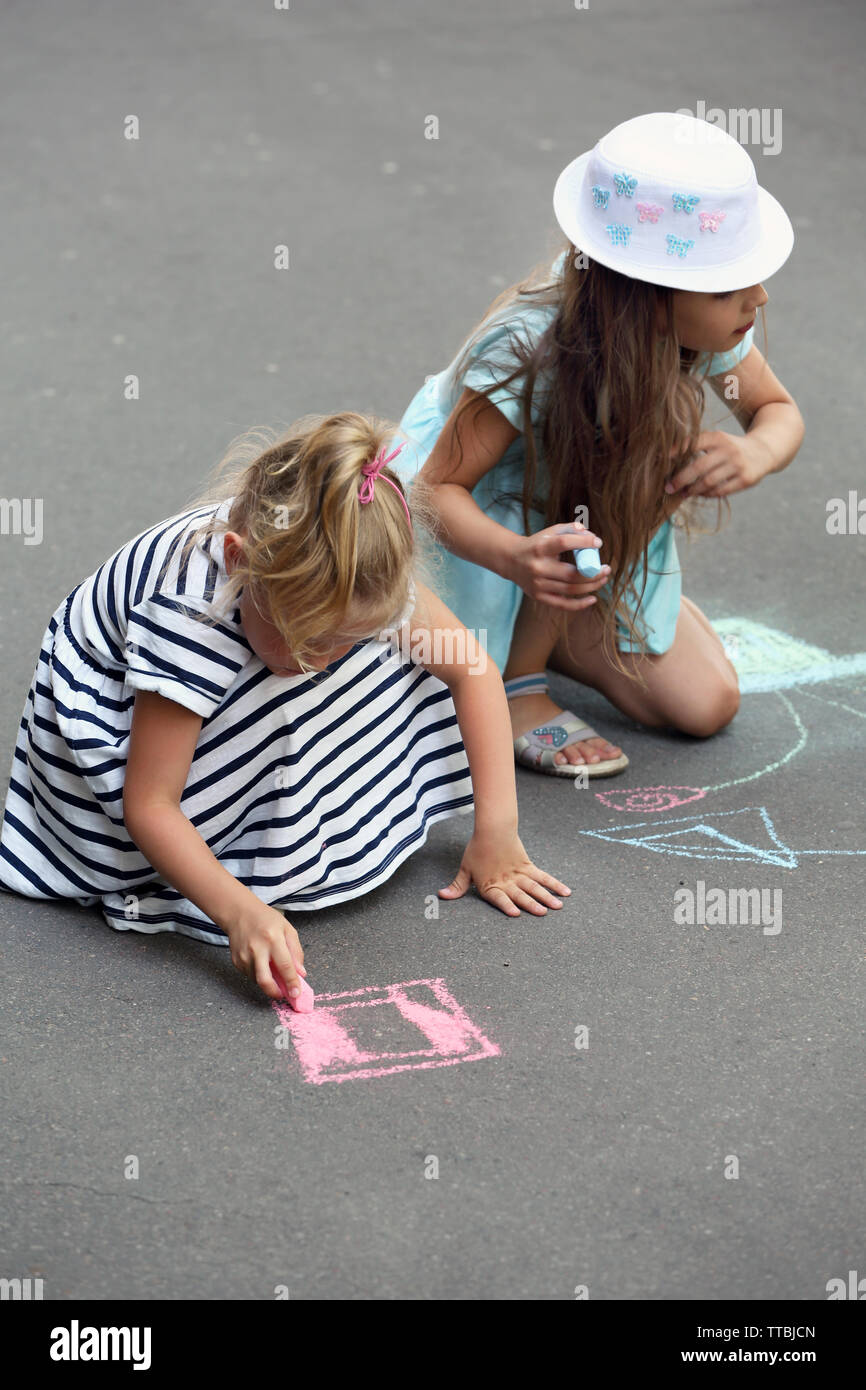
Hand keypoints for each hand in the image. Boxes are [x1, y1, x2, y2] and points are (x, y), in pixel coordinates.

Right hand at [228, 903, 306, 1001]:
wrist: (240, 913)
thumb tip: (301, 973)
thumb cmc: (266, 919)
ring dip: (268, 981)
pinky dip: (259, 974)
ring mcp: (244, 956)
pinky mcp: (236, 961)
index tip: (296, 994)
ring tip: (273, 969)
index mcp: (273, 939)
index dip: (292, 982)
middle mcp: (256, 949)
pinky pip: (250, 975)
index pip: (285, 966)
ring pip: (257, 980)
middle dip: (275, 993)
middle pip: (265, 980)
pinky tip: (261, 962)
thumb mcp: (287, 929)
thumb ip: (296, 952)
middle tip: (284, 995)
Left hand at [438, 830, 571, 916]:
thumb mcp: (465, 869)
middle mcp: (507, 881)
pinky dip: (554, 884)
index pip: (499, 897)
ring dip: (547, 896)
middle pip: (521, 893)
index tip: (515, 913)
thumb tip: (441, 895)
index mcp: (490, 885)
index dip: (507, 905)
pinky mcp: (528, 866)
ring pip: (535, 886)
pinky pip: (543, 876)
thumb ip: (457, 886)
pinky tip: (565, 891)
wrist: (493, 828)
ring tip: (557, 906)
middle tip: (543, 913)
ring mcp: (519, 874)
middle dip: (532, 904)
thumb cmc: (477, 850)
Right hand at [504, 523, 610, 610]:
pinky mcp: (539, 596)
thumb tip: (591, 536)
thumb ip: (570, 529)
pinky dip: (580, 604)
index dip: (584, 542)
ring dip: (591, 586)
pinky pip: (563, 604)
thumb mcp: (550, 532)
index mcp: (541, 547)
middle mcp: (538, 567)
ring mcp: (538, 584)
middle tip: (607, 569)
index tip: (598, 543)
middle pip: (571, 574)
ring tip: (603, 579)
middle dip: (594, 573)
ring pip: (570, 590)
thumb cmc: (537, 545)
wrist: (511, 560)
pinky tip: (593, 599)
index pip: (564, 543)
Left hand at [665, 431, 770, 498]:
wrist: (765, 450)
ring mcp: (738, 465)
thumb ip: (697, 445)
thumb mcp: (718, 439)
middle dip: (680, 479)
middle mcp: (728, 450)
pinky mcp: (746, 479)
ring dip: (692, 490)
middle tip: (668, 487)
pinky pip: (721, 491)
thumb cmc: (731, 447)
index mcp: (718, 437)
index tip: (662, 461)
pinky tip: (700, 494)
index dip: (676, 452)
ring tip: (683, 493)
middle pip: (698, 466)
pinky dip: (707, 494)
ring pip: (709, 481)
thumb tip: (667, 458)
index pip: (693, 444)